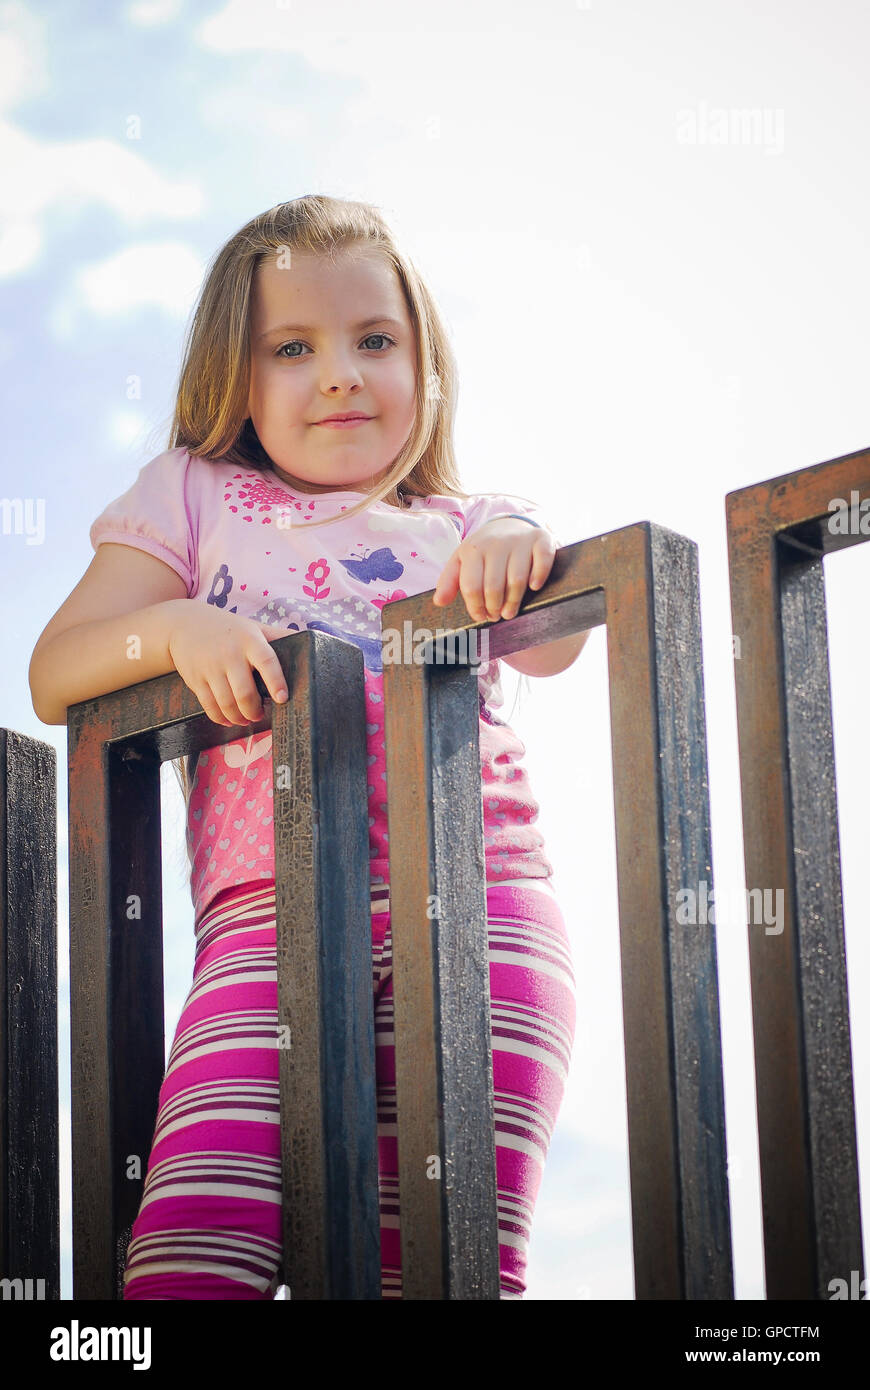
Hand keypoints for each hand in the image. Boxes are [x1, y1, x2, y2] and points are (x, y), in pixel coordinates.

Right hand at [167, 604, 293, 727]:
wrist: (184, 623)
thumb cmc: (228, 628)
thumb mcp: (253, 627)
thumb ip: (278, 636)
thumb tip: (311, 640)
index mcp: (249, 640)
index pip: (267, 662)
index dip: (276, 682)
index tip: (282, 698)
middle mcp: (230, 654)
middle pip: (245, 693)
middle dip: (254, 711)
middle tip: (259, 715)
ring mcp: (210, 667)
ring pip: (227, 704)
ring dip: (239, 718)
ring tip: (246, 719)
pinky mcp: (195, 679)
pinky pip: (209, 706)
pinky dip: (220, 718)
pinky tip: (228, 719)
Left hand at [431, 517, 555, 622]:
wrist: (508, 524)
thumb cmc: (483, 551)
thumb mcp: (461, 561)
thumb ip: (448, 581)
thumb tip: (439, 602)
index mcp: (473, 550)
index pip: (471, 587)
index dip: (475, 607)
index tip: (480, 617)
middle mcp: (495, 543)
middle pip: (494, 586)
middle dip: (494, 608)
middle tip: (496, 616)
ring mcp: (519, 540)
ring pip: (517, 580)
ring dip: (514, 602)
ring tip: (509, 612)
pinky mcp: (541, 539)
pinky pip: (542, 560)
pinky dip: (539, 576)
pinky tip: (534, 587)